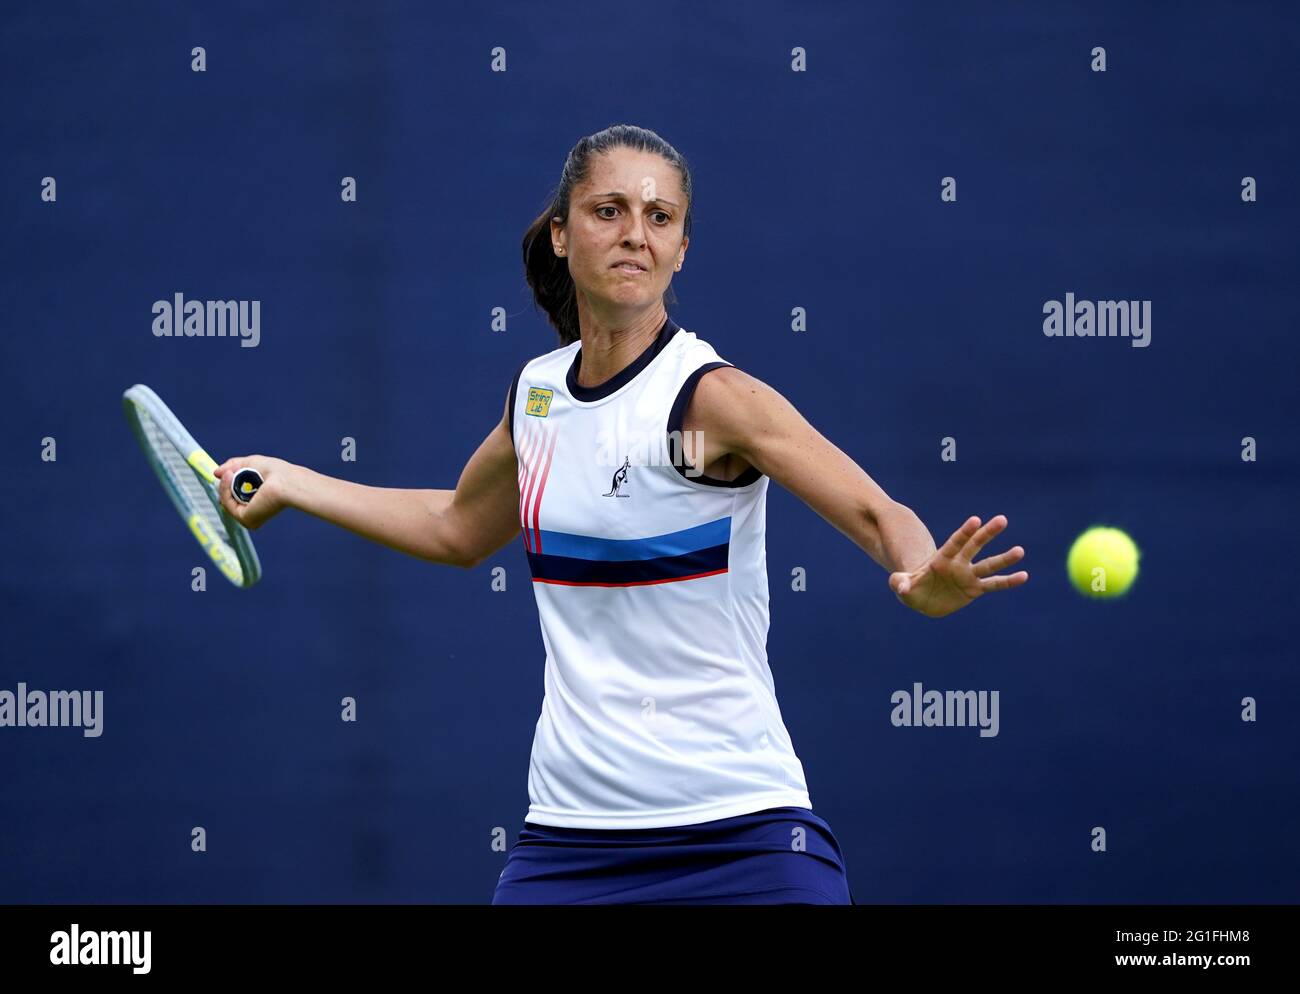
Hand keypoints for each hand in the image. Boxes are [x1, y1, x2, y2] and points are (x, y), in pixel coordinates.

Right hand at [213, 455, 294, 529]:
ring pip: (226, 501)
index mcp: (258, 502)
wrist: (285, 480)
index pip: (236, 497)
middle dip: (225, 484)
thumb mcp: (250, 463)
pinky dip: (225, 489)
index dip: (227, 486)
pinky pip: (227, 503)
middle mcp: (254, 512)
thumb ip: (232, 466)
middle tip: (227, 472)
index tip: (225, 474)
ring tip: (229, 473)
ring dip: (224, 485)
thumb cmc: (276, 471)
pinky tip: (229, 477)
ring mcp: (249, 517)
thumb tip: (216, 473)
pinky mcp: (246, 519)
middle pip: (228, 499)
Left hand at [888, 515, 1027, 617]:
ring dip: (1004, 559)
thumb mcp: (901, 584)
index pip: (954, 543)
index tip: (976, 519)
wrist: (923, 598)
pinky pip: (994, 585)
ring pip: (989, 565)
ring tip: (1020, 550)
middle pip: (975, 546)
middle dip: (987, 533)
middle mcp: (958, 564)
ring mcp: (968, 576)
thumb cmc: (911, 587)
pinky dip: (1008, 581)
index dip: (965, 532)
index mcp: (941, 559)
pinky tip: (1024, 576)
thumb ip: (900, 582)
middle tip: (1002, 519)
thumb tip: (901, 587)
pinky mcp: (974, 589)